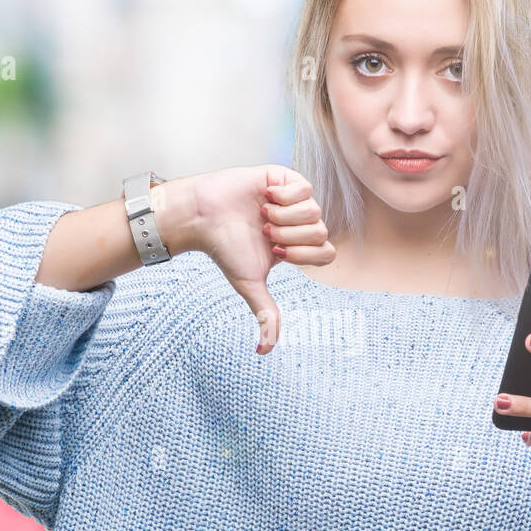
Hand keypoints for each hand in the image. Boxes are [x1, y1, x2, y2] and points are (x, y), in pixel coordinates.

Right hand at [156, 166, 334, 354]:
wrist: (203, 217)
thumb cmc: (224, 248)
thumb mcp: (250, 285)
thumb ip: (265, 315)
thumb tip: (265, 352)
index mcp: (296, 246)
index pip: (326, 253)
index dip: (305, 255)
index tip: (277, 253)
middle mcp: (298, 224)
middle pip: (321, 232)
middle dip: (290, 236)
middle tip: (265, 233)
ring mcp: (293, 200)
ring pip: (314, 211)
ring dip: (284, 217)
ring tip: (262, 215)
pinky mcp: (284, 178)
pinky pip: (304, 187)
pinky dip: (284, 195)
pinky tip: (264, 196)